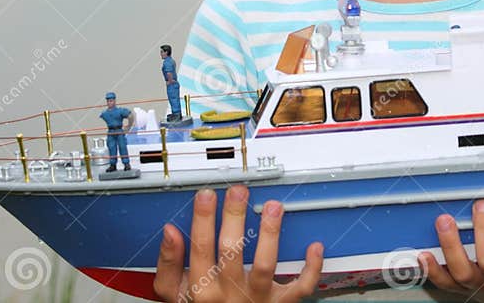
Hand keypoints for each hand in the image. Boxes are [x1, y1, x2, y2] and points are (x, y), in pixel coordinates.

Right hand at [154, 185, 323, 302]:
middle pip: (231, 251)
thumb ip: (169, 264)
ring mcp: (258, 298)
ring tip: (272, 207)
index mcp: (202, 288)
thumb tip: (170, 233)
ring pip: (264, 265)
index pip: (201, 247)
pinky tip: (314, 247)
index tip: (207, 195)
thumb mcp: (175, 294)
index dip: (203, 219)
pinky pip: (300, 288)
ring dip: (269, 234)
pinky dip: (311, 268)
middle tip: (238, 192)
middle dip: (234, 217)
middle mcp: (230, 293)